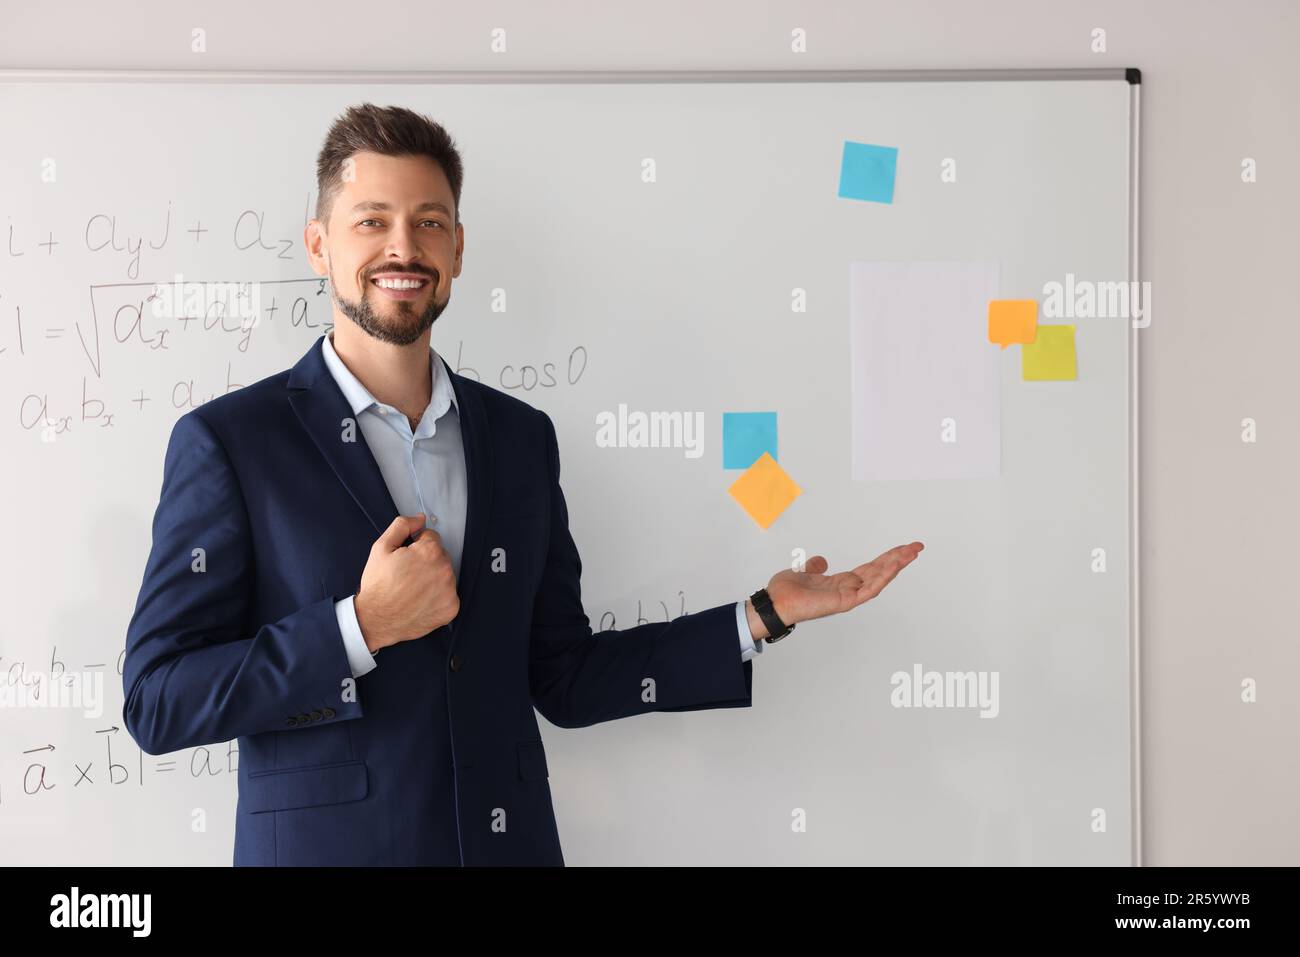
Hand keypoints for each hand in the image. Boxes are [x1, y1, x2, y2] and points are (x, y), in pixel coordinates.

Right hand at [354, 514, 459, 651]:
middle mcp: (445, 569)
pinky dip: (438, 597)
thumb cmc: (378, 585)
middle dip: (427, 561)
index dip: (416, 545)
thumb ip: (402, 526)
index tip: (406, 558)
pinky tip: (421, 601)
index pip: (432, 537)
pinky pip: (449, 595)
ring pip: (445, 575)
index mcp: (430, 552)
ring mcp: (450, 590)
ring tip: (413, 589)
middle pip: (441, 556)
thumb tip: (420, 518)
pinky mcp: (451, 608)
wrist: (376, 619)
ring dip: (434, 578)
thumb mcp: (381, 548)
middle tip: (407, 575)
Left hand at [754, 542, 924, 637]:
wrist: (774, 603)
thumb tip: (822, 560)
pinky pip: (869, 589)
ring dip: (896, 566)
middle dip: (898, 559)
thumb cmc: (786, 592)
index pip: (870, 569)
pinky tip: (895, 566)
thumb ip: (815, 567)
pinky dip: (883, 578)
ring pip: (879, 580)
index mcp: (841, 583)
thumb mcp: (803, 572)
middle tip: (916, 546)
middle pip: (879, 572)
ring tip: (912, 553)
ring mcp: (848, 597)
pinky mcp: (845, 602)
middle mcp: (848, 590)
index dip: (886, 558)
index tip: (902, 548)